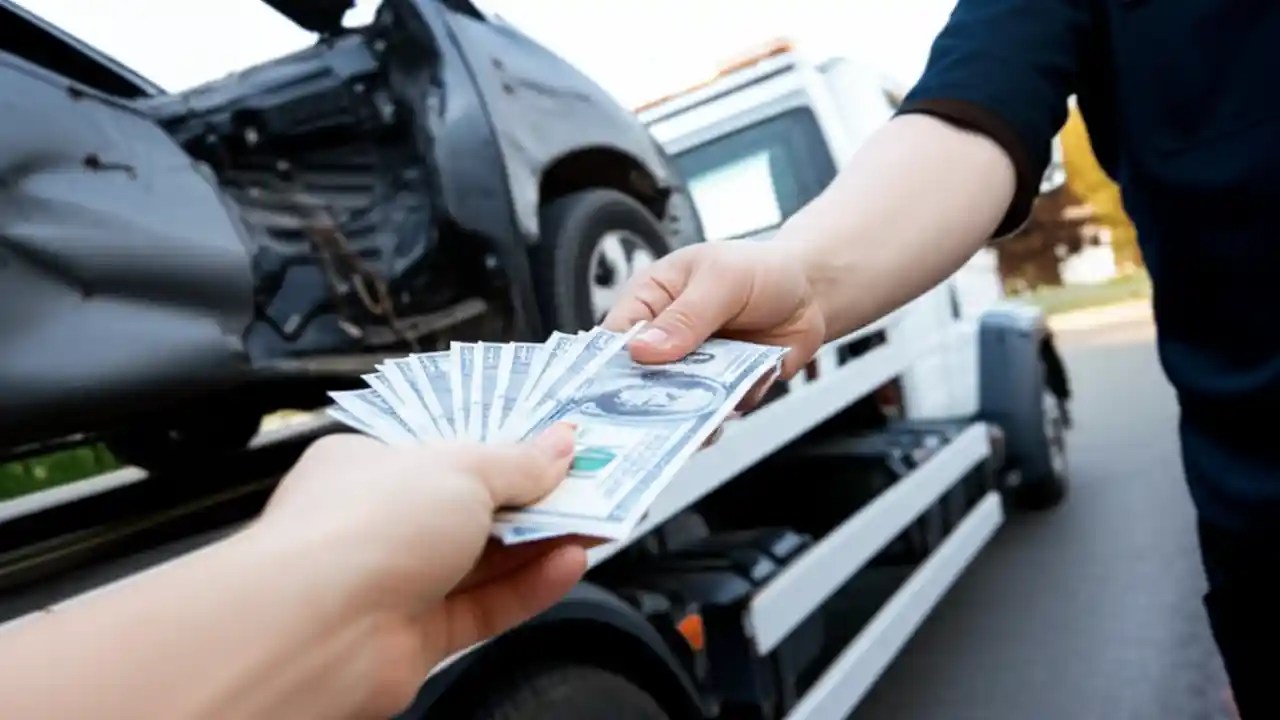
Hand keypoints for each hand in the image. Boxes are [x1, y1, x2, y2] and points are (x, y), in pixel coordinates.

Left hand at [251, 424, 583, 713]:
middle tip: (591, 484)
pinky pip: (484, 606)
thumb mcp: (461, 468)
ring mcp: (395, 583)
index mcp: (369, 464)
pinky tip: (569, 563)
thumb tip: (562, 444)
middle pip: (471, 508)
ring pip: (482, 561)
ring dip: (540, 542)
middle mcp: (378, 523)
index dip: (503, 449)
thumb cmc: (365, 525)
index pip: (445, 452)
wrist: (316, 629)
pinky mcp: (416, 637)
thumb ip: (519, 463)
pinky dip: (528, 586)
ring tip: (597, 521)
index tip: (555, 446)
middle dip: (531, 499)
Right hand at [603, 241, 826, 407]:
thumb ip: (685, 315)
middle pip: (641, 379)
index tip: (606, 395)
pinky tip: (732, 407)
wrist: (812, 291)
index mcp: (651, 301)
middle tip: (649, 421)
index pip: (615, 338)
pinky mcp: (722, 389)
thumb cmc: (760, 270)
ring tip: (695, 425)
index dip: (607, 366)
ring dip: (686, 415)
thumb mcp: (721, 279)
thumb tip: (642, 350)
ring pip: (677, 402)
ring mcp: (694, 367)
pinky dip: (723, 413)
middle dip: (646, 401)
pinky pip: (714, 412)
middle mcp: (666, 338)